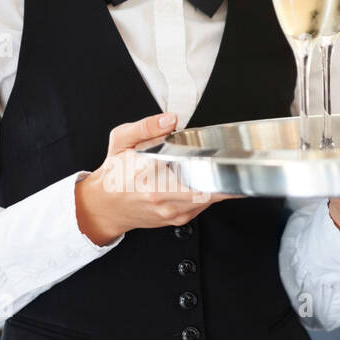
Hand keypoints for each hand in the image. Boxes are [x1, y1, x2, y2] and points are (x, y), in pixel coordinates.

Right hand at [74, 112, 241, 244]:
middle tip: (235, 159)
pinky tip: (198, 180)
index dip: (215, 161)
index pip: (193, 168)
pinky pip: (203, 205)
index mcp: (149, 175)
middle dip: (226, 173)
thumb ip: (146, 127)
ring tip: (216, 167)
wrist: (104, 207)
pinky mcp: (178, 220)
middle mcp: (163, 197)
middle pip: (211, 188)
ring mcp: (172, 212)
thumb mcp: (121, 141)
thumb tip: (169, 120)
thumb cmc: (114, 175)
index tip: (227, 152)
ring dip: (219, 182)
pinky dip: (207, 191)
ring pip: (211, 198)